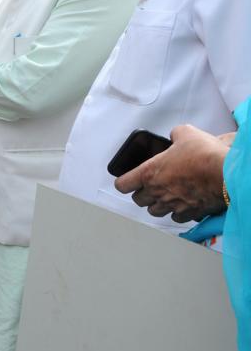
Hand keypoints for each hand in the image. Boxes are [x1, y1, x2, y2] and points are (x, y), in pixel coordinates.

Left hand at [114, 124, 231, 222]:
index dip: (124, 182)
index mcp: (150, 172)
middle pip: (138, 200)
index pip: (123, 184)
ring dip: (157, 205)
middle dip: (142, 193)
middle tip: (149, 187)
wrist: (227, 174)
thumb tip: (176, 136)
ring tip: (164, 196)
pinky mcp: (189, 213)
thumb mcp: (185, 133)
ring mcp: (172, 204)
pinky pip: (176, 217)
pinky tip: (182, 204)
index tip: (126, 181)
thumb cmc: (205, 155)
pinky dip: (177, 212)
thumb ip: (175, 134)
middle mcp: (158, 191)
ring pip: (155, 211)